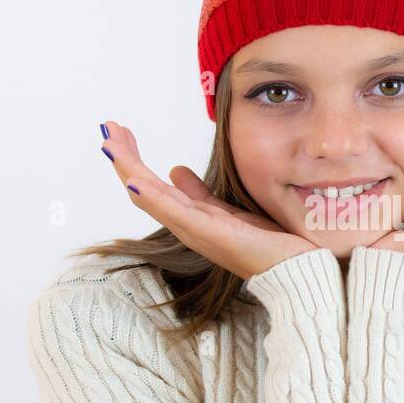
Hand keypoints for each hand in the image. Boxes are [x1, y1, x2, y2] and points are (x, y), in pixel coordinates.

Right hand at [100, 120, 320, 280]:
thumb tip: (176, 171)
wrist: (294, 274)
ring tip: (111, 145)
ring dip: (129, 170)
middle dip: (125, 158)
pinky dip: (154, 197)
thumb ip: (200, 194)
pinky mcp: (213, 235)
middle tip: (109, 127)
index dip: (134, 159)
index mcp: (191, 217)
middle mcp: (188, 226)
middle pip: (144, 189)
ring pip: (152, 198)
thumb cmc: (267, 245)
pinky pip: (178, 213)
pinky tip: (136, 180)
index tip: (121, 132)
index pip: (152, 185)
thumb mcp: (229, 210)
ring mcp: (198, 232)